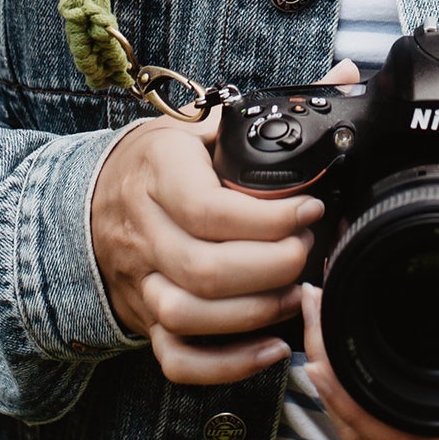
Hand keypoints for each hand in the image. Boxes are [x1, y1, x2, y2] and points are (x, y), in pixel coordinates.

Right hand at [91, 59, 358, 384]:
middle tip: (308, 249)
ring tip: (296, 293)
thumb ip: (274, 109)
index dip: (269, 217)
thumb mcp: (204, 125)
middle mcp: (145, 230)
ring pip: (188, 314)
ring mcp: (142, 280)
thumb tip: (345, 75)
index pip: (209, 209)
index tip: (311, 207)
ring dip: (253, 312)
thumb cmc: (163, 162)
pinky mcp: (147, 320)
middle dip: (271, 266)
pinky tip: (270, 349)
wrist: (92, 198)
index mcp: (160, 173)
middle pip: (204, 268)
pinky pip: (177, 357)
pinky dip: (224, 364)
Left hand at [303, 207, 438, 439]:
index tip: (321, 338)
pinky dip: (363, 397)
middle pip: (372, 432)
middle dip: (330, 376)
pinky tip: (352, 351)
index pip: (403, 432)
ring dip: (341, 386)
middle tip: (309, 309)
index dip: (350, 395)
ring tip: (318, 322)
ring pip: (378, 434)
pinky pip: (396, 429)